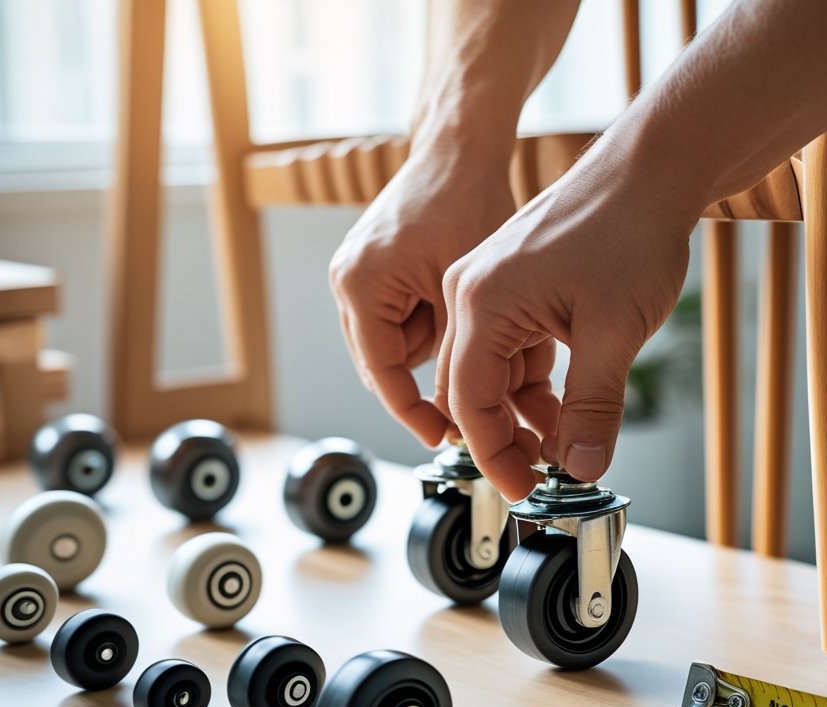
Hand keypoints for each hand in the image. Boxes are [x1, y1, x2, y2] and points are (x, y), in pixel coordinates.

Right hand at [329, 145, 514, 445]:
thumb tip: (474, 418)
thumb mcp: (473, 291)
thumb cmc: (472, 202)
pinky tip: (463, 305)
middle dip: (433, 377)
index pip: (384, 376)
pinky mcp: (375, 267)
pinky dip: (434, 321)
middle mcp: (348, 281)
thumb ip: (466, 355)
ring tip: (477, 319)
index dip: (418, 413)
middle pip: (388, 364)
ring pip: (400, 343)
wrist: (460, 148)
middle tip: (478, 392)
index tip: (447, 438)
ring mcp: (357, 272)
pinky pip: (403, 316)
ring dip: (438, 346)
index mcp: (361, 287)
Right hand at [437, 155, 694, 500]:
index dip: (495, 456)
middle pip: (468, 389)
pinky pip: (506, 343)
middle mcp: (472, 290)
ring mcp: (489, 281)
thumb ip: (592, 408)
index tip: (526, 489)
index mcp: (481, 302)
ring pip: (488, 369)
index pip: (468, 404)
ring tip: (569, 439)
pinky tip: (569, 399)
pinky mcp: (512, 279)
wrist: (651, 169)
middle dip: (504, 437)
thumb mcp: (614, 333)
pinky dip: (532, 378)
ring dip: (521, 410)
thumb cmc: (630, 230)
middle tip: (548, 471)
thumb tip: (581, 467)